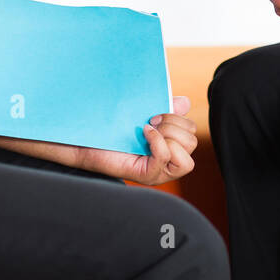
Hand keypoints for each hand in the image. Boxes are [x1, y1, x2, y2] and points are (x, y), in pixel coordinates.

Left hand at [72, 94, 198, 185]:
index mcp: (170, 147)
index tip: (154, 116)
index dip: (178, 119)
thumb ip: (166, 110)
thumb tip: (185, 103)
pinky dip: (157, 141)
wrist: (87, 142)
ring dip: (167, 134)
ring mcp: (159, 171)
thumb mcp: (146, 116)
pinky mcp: (147, 176)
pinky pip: (165, 156)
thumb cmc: (113, 130)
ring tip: (147, 131)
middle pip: (192, 141)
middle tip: (150, 123)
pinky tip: (143, 134)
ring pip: (185, 152)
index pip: (192, 132)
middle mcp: (168, 162)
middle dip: (173, 125)